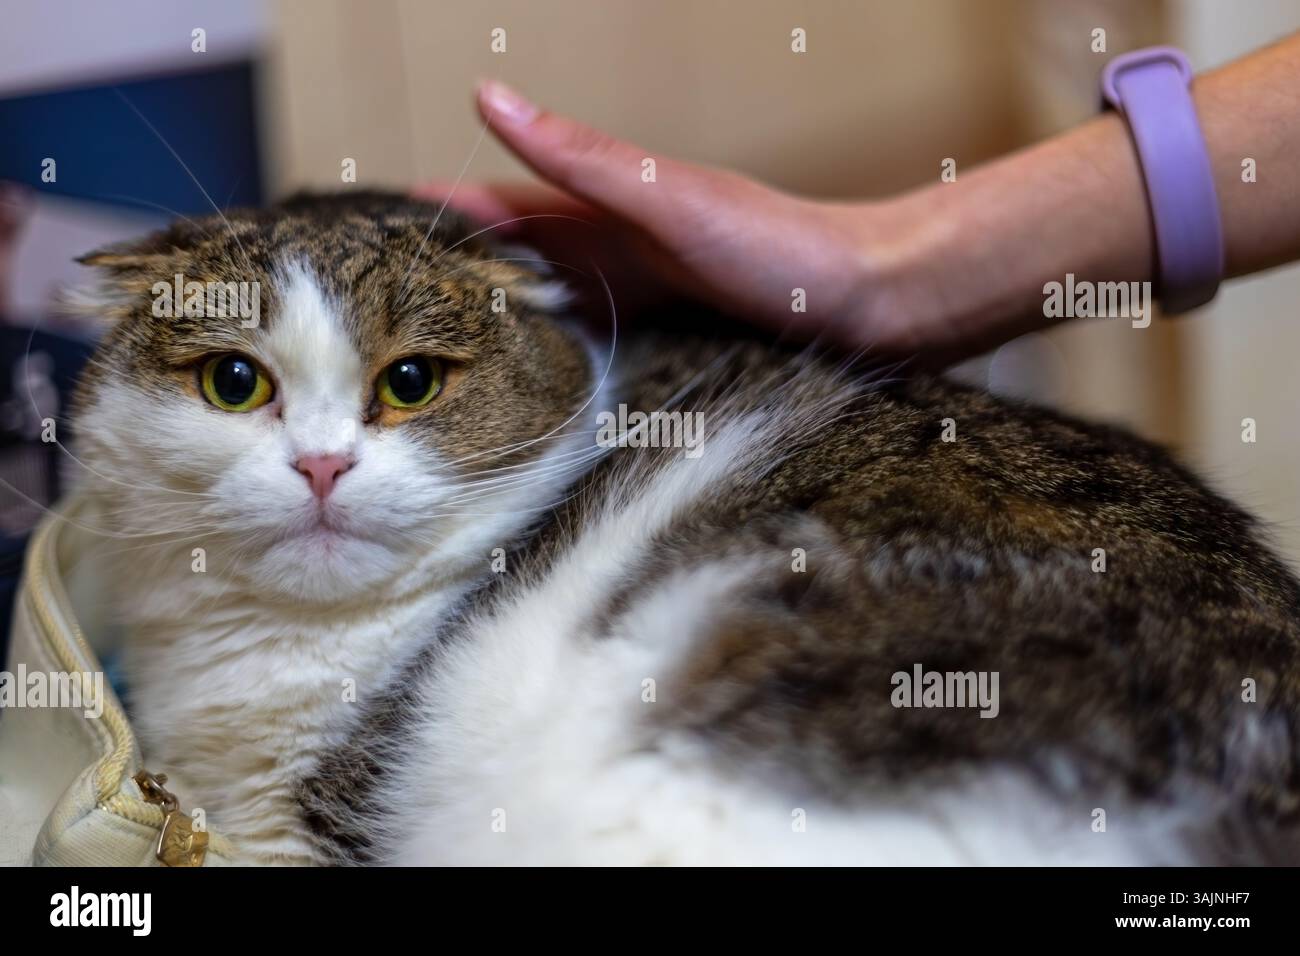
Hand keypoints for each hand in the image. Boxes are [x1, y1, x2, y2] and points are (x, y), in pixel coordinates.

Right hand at [417, 81, 910, 352]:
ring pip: (549, 305)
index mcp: (608, 209)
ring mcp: (645, 291)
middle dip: (447, 274)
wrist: (876, 303)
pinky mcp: (674, 332)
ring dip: (494, 320)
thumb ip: (582, 158)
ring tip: (431, 356)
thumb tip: (487, 96)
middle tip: (378, 309)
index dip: (433, 212)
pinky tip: (531, 386)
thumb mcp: (670, 201)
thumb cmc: (782, 251)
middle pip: (513, 259)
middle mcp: (619, 248)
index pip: (496, 204)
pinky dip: (552, 355)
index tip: (363, 227)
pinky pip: (593, 342)